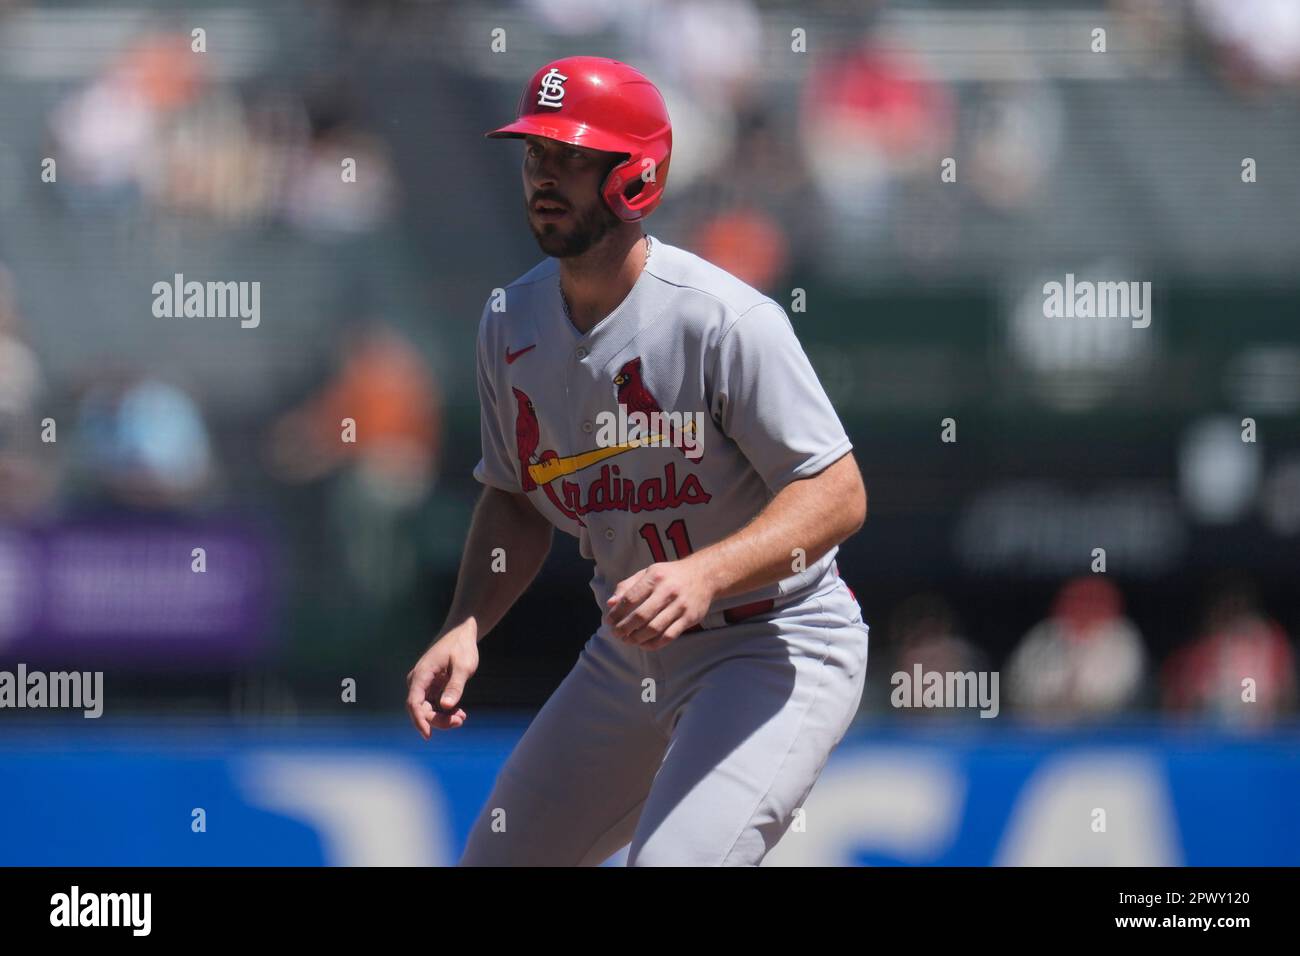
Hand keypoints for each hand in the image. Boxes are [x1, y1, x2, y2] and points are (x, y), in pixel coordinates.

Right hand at [406, 623, 478, 738]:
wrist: (461, 633)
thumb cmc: (462, 647)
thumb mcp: (463, 666)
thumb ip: (455, 686)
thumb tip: (446, 706)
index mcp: (422, 674)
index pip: (414, 703)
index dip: (419, 720)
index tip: (428, 735)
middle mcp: (418, 681)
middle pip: (420, 709)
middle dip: (438, 720)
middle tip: (460, 721)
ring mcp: (424, 684)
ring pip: (427, 709)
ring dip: (442, 718)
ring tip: (462, 718)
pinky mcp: (431, 687)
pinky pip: (433, 705)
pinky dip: (445, 712)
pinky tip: (460, 713)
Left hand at [605, 557, 715, 650]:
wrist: (704, 575)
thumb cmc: (670, 575)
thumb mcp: (648, 573)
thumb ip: (627, 586)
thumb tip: (610, 604)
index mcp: (655, 577)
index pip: (630, 598)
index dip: (617, 613)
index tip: (609, 621)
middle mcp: (667, 591)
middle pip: (641, 616)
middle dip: (624, 628)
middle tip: (616, 634)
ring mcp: (680, 605)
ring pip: (654, 628)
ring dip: (637, 638)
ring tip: (628, 640)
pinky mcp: (689, 618)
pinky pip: (669, 636)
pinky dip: (653, 644)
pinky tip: (644, 644)